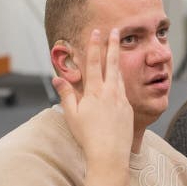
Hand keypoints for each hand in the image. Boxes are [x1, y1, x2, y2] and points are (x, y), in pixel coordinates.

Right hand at [52, 29, 132, 167]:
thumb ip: (66, 94)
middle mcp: (110, 93)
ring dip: (118, 62)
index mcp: (95, 92)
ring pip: (119, 76)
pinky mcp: (129, 109)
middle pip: (112, 63)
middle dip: (113, 45)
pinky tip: (118, 81)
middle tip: (115, 30)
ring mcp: (122, 100)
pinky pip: (124, 91)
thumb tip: (57, 78)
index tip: (96, 32)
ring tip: (116, 51)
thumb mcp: (71, 115)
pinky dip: (120, 82)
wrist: (110, 155)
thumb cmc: (88, 137)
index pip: (94, 63)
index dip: (95, 46)